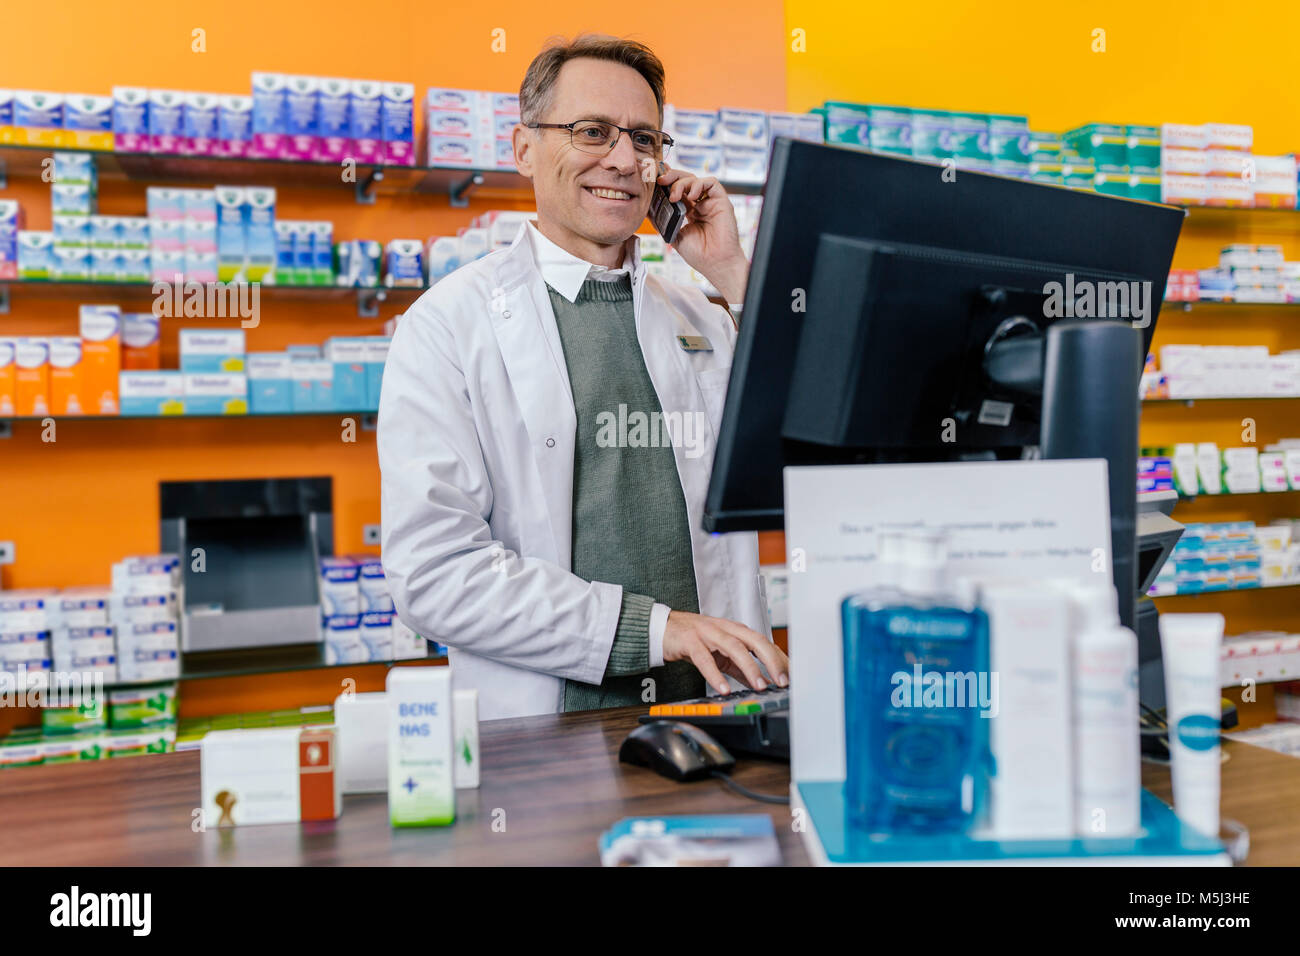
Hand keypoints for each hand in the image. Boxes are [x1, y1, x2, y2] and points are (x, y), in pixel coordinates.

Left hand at [655, 163, 748, 303]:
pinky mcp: (721, 201)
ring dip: (681, 183)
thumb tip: (647, 207)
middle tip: (660, 181)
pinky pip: (711, 183)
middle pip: (685, 180)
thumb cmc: (698, 254)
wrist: (715, 264)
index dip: (666, 183)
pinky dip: (698, 184)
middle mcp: (700, 204)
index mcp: (689, 211)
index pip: (677, 189)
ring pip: (695, 179)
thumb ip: (662, 220)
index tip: (653, 182)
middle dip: (671, 177)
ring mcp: (710, 202)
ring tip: (674, 196)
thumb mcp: (673, 235)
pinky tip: (690, 196)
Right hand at [662, 610, 789, 696]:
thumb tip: (760, 683)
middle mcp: (725, 629)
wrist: (662, 628)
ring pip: (734, 647)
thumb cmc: (693, 639)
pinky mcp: (690, 642)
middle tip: (783, 680)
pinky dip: (715, 675)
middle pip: (755, 641)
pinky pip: (705, 659)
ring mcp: (708, 633)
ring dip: (749, 667)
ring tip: (760, 686)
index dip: (779, 658)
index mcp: (735, 631)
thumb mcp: (720, 653)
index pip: (764, 643)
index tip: (791, 676)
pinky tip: (724, 689)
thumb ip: (739, 668)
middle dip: (772, 661)